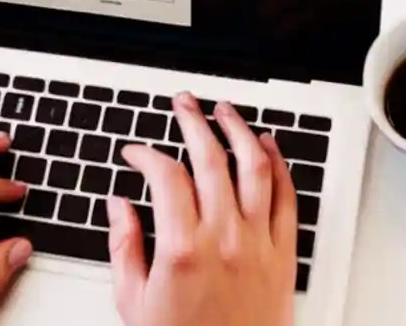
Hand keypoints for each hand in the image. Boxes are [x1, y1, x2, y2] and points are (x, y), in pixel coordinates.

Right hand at [110, 93, 297, 325]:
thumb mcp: (133, 301)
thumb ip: (124, 245)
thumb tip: (118, 205)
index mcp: (182, 249)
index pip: (166, 176)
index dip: (147, 154)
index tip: (137, 152)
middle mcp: (224, 238)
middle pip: (211, 158)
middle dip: (193, 121)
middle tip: (183, 104)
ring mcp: (258, 243)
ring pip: (254, 167)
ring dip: (239, 130)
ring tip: (225, 111)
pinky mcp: (284, 253)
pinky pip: (287, 197)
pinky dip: (279, 165)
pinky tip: (268, 147)